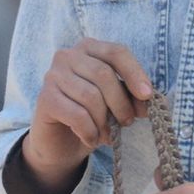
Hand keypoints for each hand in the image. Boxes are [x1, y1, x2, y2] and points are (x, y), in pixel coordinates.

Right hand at [21, 38, 152, 187]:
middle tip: (127, 122)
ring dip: (105, 121)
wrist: (59, 143)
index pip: (116, 52)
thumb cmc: (90, 116)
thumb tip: (147, 99)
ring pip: (91, 96)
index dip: (135, 73)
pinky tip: (91, 139)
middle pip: (104, 74)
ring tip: (108, 135)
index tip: (147, 96)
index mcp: (88, 49)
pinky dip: (90, 131)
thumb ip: (130, 96)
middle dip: (121, 103)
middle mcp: (67, 56)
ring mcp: (53, 76)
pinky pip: (77, 115)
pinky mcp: (45, 98)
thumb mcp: (114, 103)